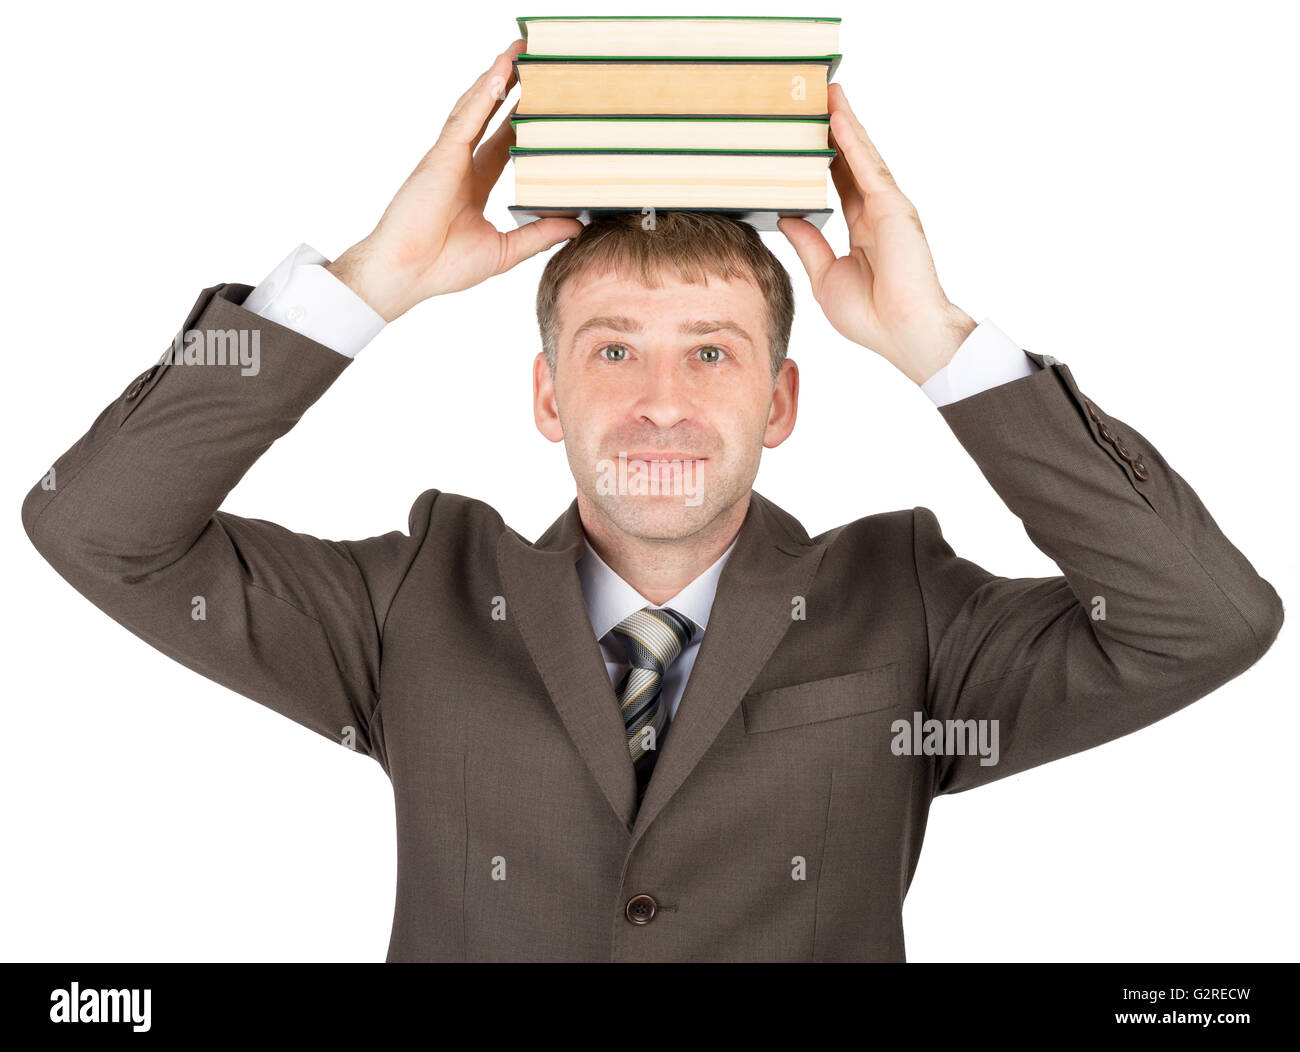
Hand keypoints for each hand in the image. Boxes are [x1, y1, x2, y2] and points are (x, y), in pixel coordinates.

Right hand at [327, 40, 582, 321]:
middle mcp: (460, 165)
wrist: (407, 274)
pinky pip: (465, 119)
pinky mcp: (440, 157)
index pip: (502, 144)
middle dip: (508, 87)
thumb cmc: (443, 267)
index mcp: (473, 184)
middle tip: (531, 61)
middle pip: (488, 116)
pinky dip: (482, 96)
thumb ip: (540, 235)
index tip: (542, 103)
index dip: (520, 121)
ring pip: (475, 107)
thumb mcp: (505, 250)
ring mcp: (448, 157)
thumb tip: (576, 226)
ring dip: (495, 78)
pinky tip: (499, 75)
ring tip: (518, 53)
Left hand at [778, 83, 976, 385]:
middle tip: (816, 98)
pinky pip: (869, 168)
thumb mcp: (825, 276)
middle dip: (835, 129)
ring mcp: (887, 207)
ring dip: (845, 123)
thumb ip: (809, 244)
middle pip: (852, 161)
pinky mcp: (894, 208)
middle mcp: (876, 212)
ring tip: (827, 93)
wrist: (903, 333)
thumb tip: (788, 216)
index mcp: (862, 229)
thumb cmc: (871, 316)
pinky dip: (853, 143)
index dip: (825, 156)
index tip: (807, 133)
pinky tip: (837, 120)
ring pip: (862, 156)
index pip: (839, 182)